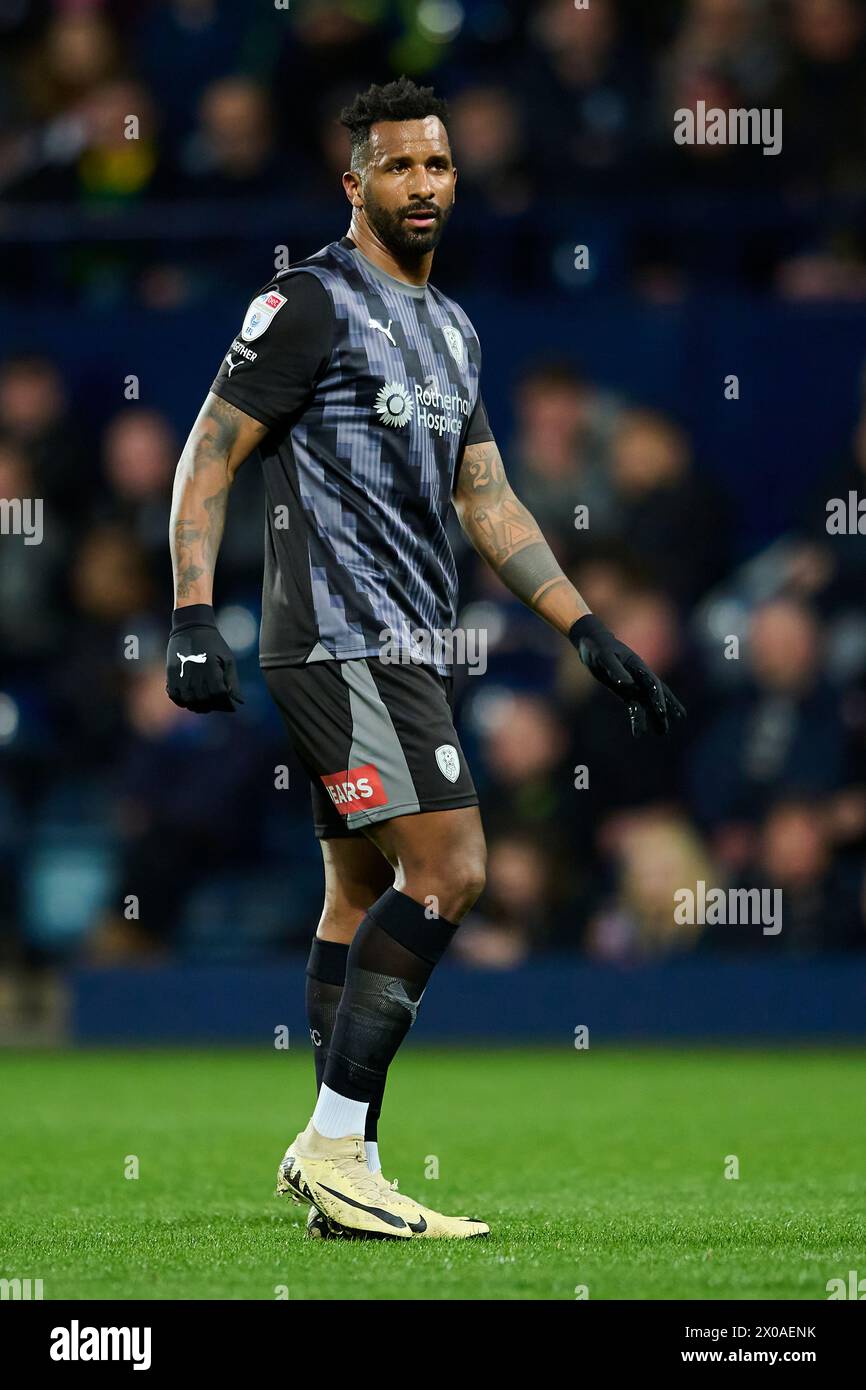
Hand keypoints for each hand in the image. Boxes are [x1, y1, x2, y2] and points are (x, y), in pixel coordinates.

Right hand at [166, 604, 243, 712]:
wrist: (190, 627)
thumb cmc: (213, 644)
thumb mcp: (228, 659)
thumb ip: (233, 681)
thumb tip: (240, 701)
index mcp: (211, 667)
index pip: (218, 694)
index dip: (225, 703)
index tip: (230, 705)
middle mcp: (195, 671)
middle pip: (204, 700)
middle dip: (213, 706)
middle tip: (217, 704)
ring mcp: (181, 673)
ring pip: (189, 701)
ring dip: (198, 706)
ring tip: (205, 704)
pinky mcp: (170, 673)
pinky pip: (174, 695)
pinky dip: (182, 702)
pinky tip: (190, 699)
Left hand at [569, 613, 685, 736]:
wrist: (592, 644)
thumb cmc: (599, 647)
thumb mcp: (604, 657)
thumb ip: (616, 669)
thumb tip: (627, 684)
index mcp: (638, 666)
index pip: (652, 684)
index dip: (658, 698)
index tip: (661, 712)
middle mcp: (640, 676)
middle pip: (654, 694)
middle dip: (661, 709)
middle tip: (666, 726)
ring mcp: (634, 684)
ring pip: (648, 702)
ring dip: (655, 716)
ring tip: (662, 732)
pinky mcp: (625, 692)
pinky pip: (635, 705)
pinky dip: (640, 717)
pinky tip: (643, 731)